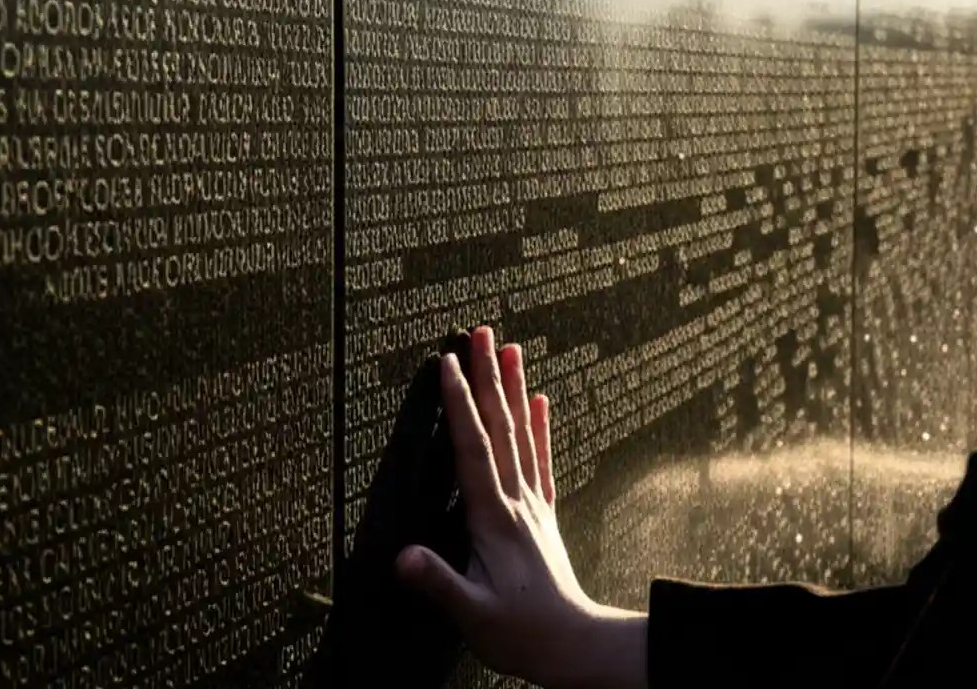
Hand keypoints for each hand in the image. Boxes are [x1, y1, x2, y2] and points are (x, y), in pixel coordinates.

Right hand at [395, 327, 647, 688]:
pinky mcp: (543, 516)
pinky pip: (540, 460)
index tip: (447, 362)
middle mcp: (515, 502)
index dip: (458, 403)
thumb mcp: (471, 613)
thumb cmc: (520, 631)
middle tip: (482, 331)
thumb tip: (403, 556)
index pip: (472, 448)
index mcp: (492, 518)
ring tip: (511, 347)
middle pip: (499, 426)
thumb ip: (438, 582)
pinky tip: (539, 399)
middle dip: (488, 376)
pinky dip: (539, 426)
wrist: (573, 644)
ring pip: (521, 434)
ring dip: (514, 388)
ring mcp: (532, 505)